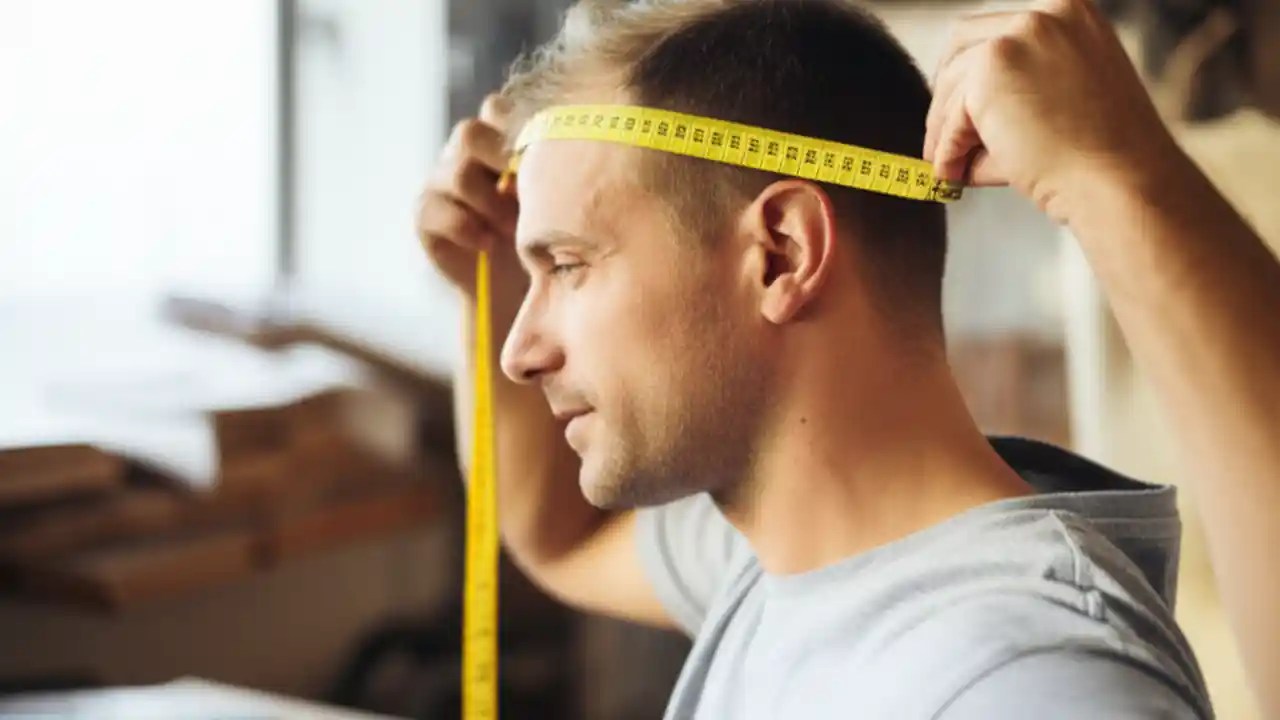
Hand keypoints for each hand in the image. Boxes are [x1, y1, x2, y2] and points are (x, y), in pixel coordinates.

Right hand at [416, 94, 526, 305]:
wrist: (513, 283)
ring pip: (458, 175)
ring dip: (491, 204)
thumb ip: (539, 172)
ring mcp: (440, 181)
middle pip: (469, 133)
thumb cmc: (539, 233)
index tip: (545, 158)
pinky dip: (467, 228)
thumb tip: (538, 165)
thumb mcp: (547, 199)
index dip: (517, 128)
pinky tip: (487, 244)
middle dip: (500, 160)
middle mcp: (463, 154)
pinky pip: (437, 211)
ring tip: (513, 229)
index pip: (495, 109)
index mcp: (495, 139)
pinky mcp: (425, 213)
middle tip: (525, 192)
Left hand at [924, 0, 1181, 221]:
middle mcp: (1045, 14)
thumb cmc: (1102, 156)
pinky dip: (946, 149)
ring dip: (944, 131)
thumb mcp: (1067, 97)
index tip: (957, 104)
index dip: (969, 71)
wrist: (1120, 180)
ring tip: (950, 167)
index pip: (996, 30)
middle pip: (962, 45)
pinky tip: (951, 174)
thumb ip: (1017, 89)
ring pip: (953, 87)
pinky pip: (951, 116)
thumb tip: (953, 117)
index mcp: (1070, 13)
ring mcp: (1018, 36)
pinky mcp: (991, 69)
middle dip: (946, 95)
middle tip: (940, 138)